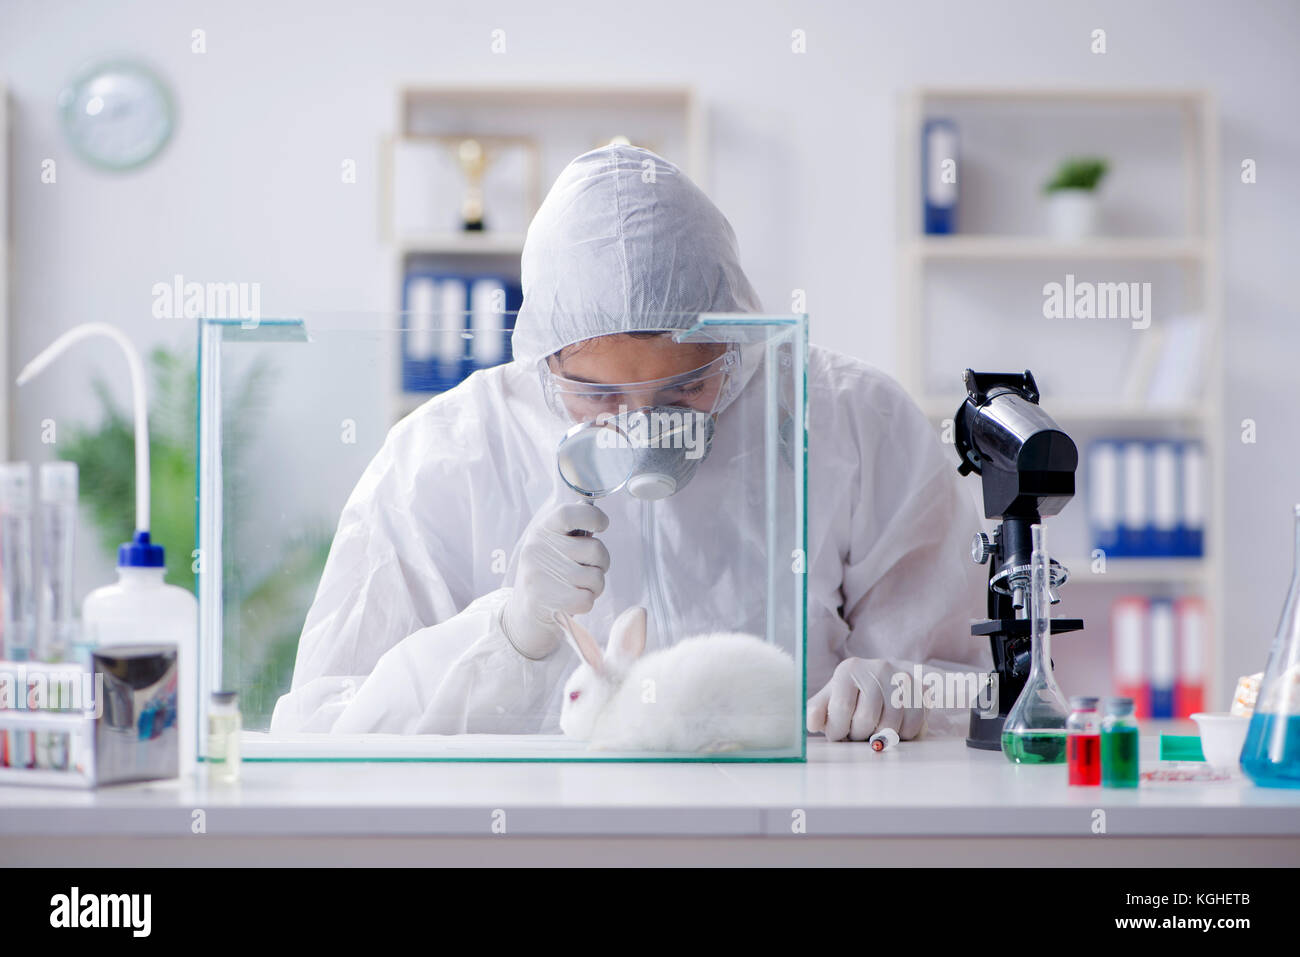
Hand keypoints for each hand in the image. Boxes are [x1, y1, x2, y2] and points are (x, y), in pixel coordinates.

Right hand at [502, 501, 610, 658]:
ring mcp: (540, 575)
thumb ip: (570, 532)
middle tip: (589, 569)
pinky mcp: (545, 600)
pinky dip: (587, 602)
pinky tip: (573, 601)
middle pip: (595, 549)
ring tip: (579, 587)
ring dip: (595, 586)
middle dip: (602, 563)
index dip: (592, 516)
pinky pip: (588, 599)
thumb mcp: (551, 546)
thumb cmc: (547, 576)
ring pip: (596, 577)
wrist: (522, 616)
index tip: (602, 524)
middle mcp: (538, 549)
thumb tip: (594, 513)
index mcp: (542, 530)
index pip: (568, 514)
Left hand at [806, 657, 924, 741]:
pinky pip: (911, 728)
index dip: (837, 730)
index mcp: (849, 669)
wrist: (889, 681)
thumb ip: (817, 710)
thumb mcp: (831, 698)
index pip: (840, 709)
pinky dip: (900, 736)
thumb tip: (810, 723)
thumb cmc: (854, 694)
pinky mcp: (921, 692)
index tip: (838, 733)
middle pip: (865, 720)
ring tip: (873, 728)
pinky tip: (892, 727)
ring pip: (889, 726)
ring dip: (879, 737)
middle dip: (858, 734)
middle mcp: (877, 668)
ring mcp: (902, 679)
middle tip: (858, 730)